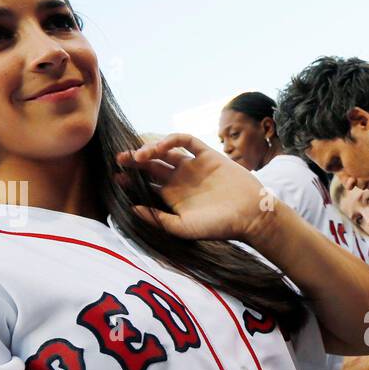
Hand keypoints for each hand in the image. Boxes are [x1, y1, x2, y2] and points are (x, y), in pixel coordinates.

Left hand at [115, 133, 281, 245]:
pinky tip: (161, 147)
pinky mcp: (208, 155)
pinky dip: (172, 140)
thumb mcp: (183, 229)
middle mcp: (182, 180)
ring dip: (150, 150)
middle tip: (120, 160)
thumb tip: (132, 209)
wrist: (251, 215)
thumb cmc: (219, 227)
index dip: (131, 180)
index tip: (118, 178)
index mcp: (174, 198)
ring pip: (165, 152)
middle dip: (134, 161)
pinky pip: (186, 141)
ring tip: (139, 156)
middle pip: (152, 166)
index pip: (146, 185)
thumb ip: (158, 219)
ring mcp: (194, 166)